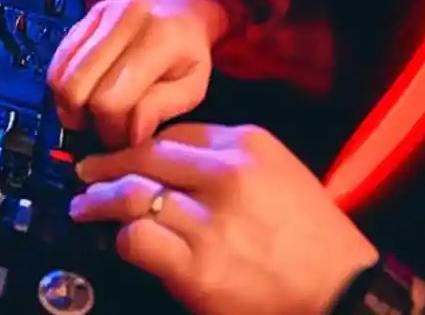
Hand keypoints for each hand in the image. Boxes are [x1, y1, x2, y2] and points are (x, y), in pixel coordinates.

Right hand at [47, 0, 228, 146]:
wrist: (180, 13)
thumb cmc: (189, 57)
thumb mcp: (191, 89)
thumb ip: (159, 110)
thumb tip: (129, 134)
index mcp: (158, 38)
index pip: (111, 98)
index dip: (110, 129)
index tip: (122, 140)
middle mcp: (123, 19)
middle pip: (78, 87)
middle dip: (85, 119)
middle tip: (103, 129)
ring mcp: (99, 15)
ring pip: (61, 75)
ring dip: (69, 105)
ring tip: (90, 115)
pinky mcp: (83, 18)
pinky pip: (57, 61)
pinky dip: (62, 87)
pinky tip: (81, 97)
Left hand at [71, 123, 377, 314]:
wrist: (340, 291)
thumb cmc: (310, 235)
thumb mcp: (278, 172)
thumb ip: (224, 158)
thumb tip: (163, 157)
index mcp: (247, 145)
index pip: (173, 133)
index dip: (137, 144)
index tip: (118, 153)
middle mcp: (226, 176)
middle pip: (144, 158)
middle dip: (105, 165)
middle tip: (84, 172)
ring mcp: (210, 223)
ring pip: (132, 196)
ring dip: (99, 201)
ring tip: (85, 205)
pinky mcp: (197, 268)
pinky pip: (139, 240)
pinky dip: (123, 238)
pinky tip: (121, 241)